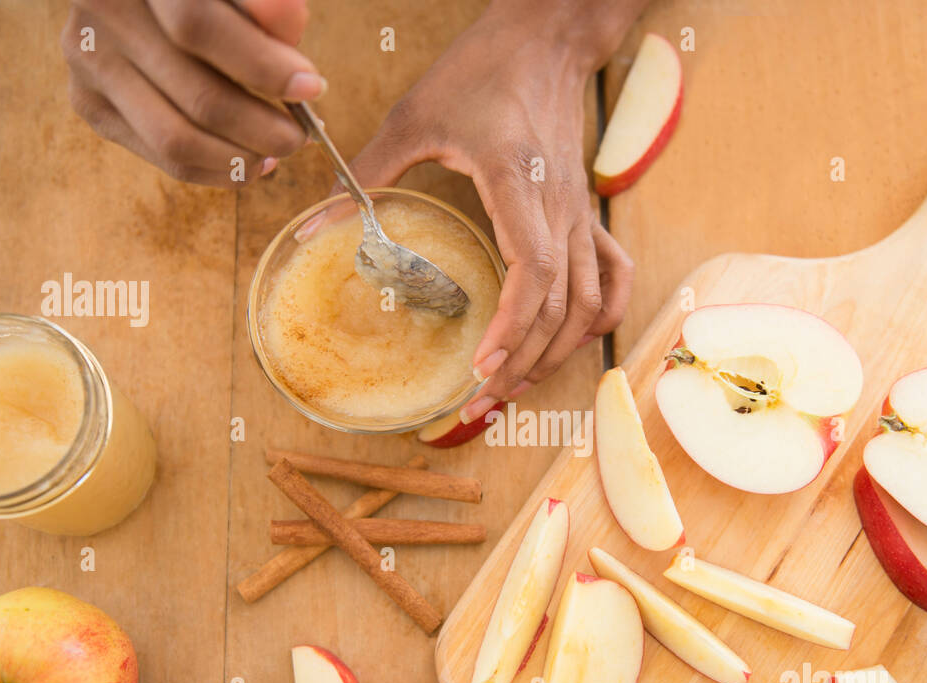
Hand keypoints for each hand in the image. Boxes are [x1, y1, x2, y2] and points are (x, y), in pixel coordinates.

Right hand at [62, 0, 321, 187]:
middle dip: (263, 127)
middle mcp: (101, 14)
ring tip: (278, 153)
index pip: (197, 27)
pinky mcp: (89, 102)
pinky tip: (248, 162)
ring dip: (242, 159)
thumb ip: (263, 0)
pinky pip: (162, 157)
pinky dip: (215, 170)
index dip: (261, 65)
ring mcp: (89, 63)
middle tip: (300, 135)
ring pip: (177, 140)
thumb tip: (289, 28)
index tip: (312, 87)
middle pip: (196, 96)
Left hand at [340, 4, 637, 421]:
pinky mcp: (586, 215)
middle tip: (482, 400)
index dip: (513, 326)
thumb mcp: (415, 116)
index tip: (481, 365)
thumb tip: (316, 229)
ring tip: (515, 385)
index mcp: (519, 182)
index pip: (534, 271)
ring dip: (557, 353)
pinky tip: (571, 344)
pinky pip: (611, 279)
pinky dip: (597, 320)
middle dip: (524, 361)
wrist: (544, 37)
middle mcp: (561, 207)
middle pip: (561, 305)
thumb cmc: (483, 71)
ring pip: (589, 304)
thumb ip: (367, 174)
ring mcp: (581, 214)